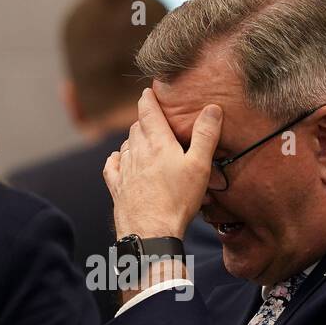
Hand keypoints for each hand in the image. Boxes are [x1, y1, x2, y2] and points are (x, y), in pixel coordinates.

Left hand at [105, 87, 221, 239]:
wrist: (151, 233)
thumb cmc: (177, 201)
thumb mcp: (199, 166)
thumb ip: (205, 135)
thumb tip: (212, 108)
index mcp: (156, 142)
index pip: (147, 110)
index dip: (148, 98)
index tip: (149, 91)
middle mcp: (136, 152)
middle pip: (136, 126)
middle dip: (145, 119)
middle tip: (155, 119)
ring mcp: (124, 170)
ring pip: (126, 145)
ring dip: (134, 139)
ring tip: (145, 141)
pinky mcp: (117, 187)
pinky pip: (112, 165)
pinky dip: (117, 158)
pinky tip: (120, 159)